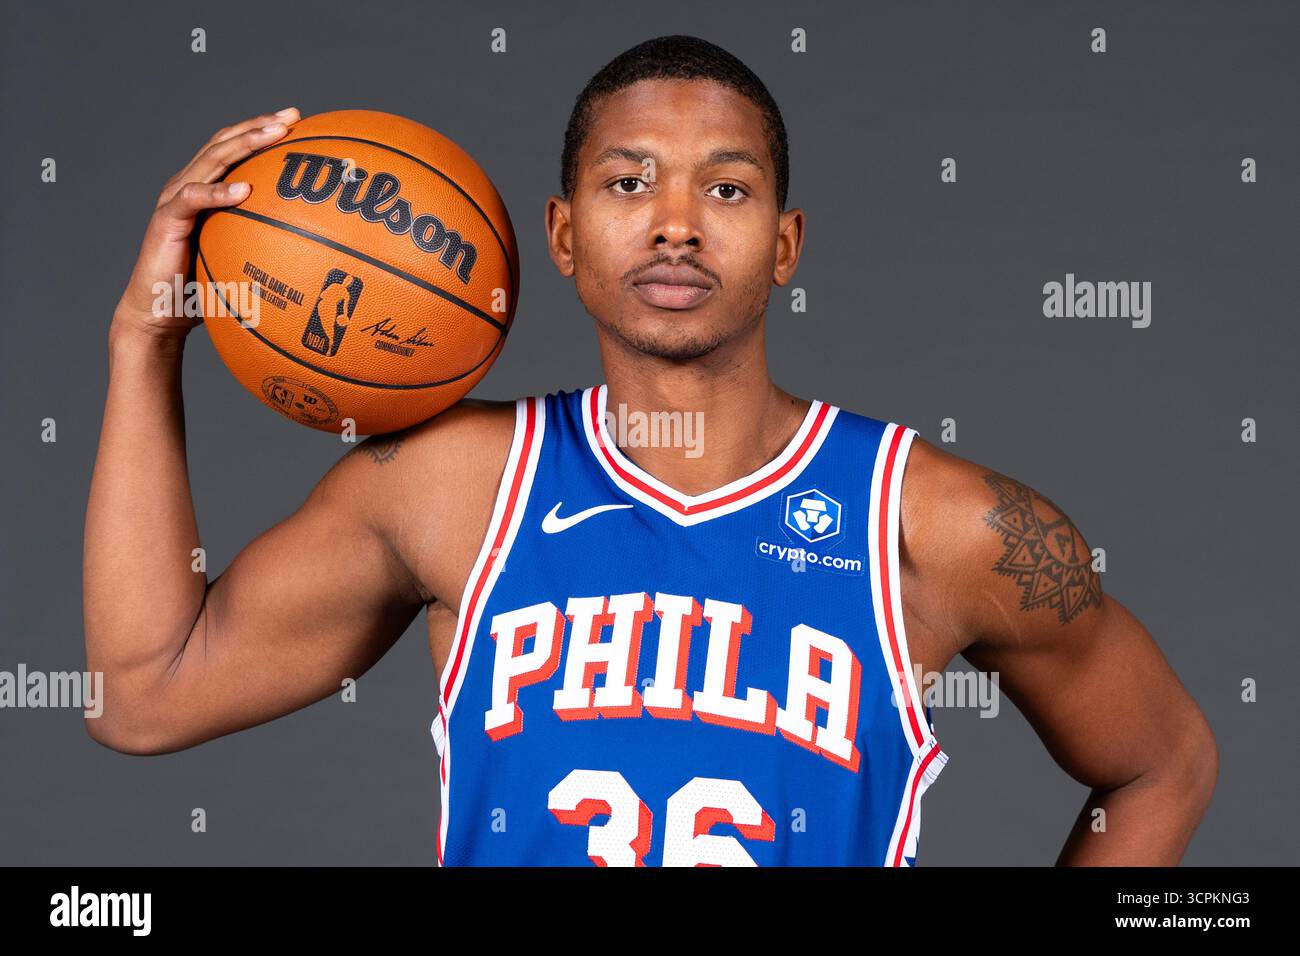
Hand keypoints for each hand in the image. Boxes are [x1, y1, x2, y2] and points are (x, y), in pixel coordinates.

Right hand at [111, 107, 301, 342]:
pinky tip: (245, 190)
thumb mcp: (241, 258)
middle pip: (224, 143)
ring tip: (273, 135)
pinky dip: (219, 192)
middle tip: (292, 116)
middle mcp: (189, 185)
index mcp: (206, 188)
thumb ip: (266, 244)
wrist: (160, 310)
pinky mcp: (166, 220)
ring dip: (244, 144)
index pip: (234, 148)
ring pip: (211, 160)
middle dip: (259, 125)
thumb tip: (316, 248)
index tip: (297, 120)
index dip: (261, 130)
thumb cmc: (203, 287)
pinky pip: (193, 199)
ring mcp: (175, 199)